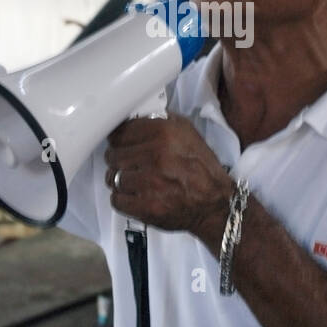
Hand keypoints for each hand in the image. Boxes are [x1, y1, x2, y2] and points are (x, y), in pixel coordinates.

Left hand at [103, 114, 233, 238]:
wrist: (215, 205)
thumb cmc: (202, 170)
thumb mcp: (189, 133)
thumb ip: (161, 122)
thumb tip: (133, 120)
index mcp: (166, 133)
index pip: (121, 131)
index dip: (120, 139)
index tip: (122, 144)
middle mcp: (157, 155)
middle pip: (113, 154)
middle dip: (119, 160)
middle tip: (130, 164)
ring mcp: (150, 183)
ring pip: (112, 177)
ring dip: (120, 180)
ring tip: (135, 181)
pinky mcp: (146, 207)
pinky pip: (116, 199)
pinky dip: (123, 199)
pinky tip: (136, 195)